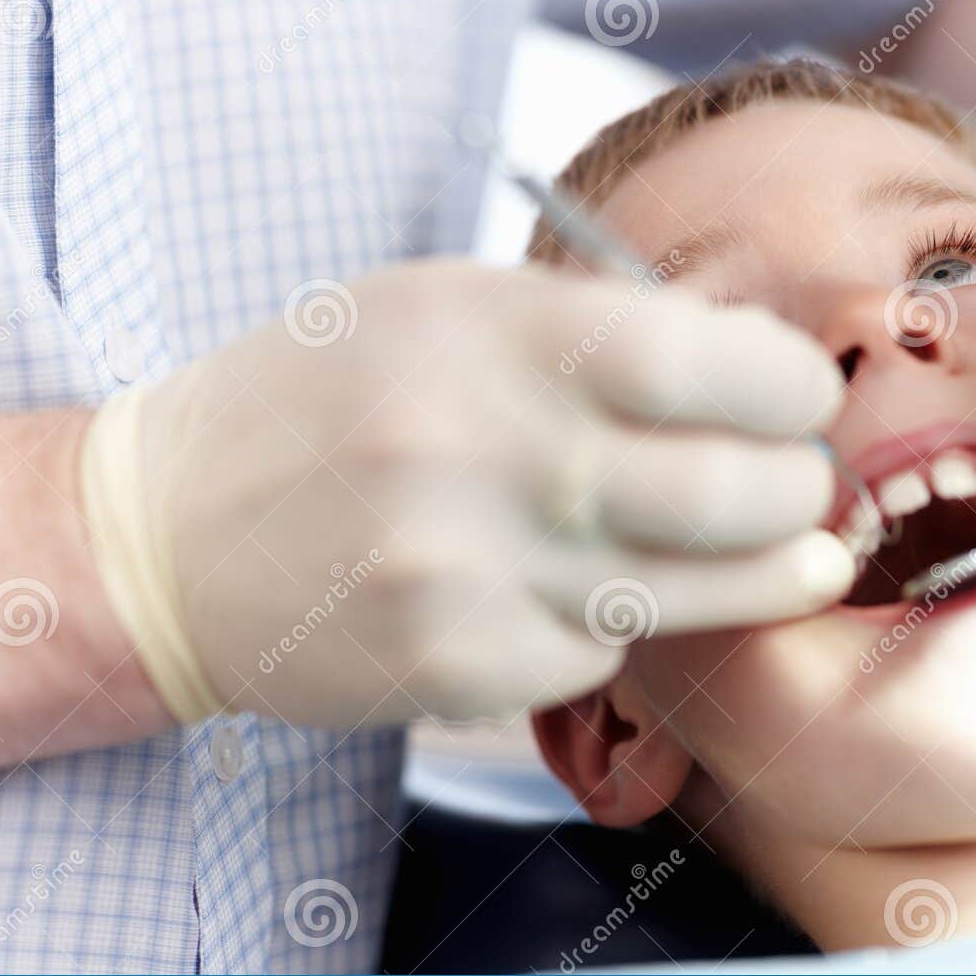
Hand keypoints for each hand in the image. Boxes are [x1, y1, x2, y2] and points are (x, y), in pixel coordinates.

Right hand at [80, 258, 853, 726]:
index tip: (806, 396)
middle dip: (803, 491)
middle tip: (810, 484)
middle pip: (731, 491)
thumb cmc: (326, 399)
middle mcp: (485, 453)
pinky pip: (602, 648)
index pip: (706, 361)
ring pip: (689, 590)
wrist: (166, 535)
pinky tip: (589, 588)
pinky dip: (622, 620)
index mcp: (491, 336)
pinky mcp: (457, 666)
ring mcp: (470, 573)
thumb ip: (598, 324)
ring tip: (793, 553)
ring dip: (759, 572)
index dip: (790, 383)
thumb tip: (750, 344)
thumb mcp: (448, 309)